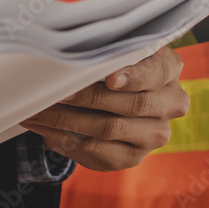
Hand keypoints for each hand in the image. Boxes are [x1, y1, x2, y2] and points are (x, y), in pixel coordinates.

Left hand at [19, 47, 188, 170]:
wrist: (113, 103)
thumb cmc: (110, 67)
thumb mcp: (116, 52)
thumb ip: (107, 51)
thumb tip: (75, 50)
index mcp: (168, 69)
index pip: (156, 73)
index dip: (133, 76)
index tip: (109, 78)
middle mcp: (171, 103)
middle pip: (133, 104)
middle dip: (89, 97)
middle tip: (57, 92)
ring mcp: (154, 134)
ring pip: (109, 128)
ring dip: (67, 119)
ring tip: (38, 110)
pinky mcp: (133, 157)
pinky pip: (96, 150)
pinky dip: (65, 138)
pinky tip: (43, 128)